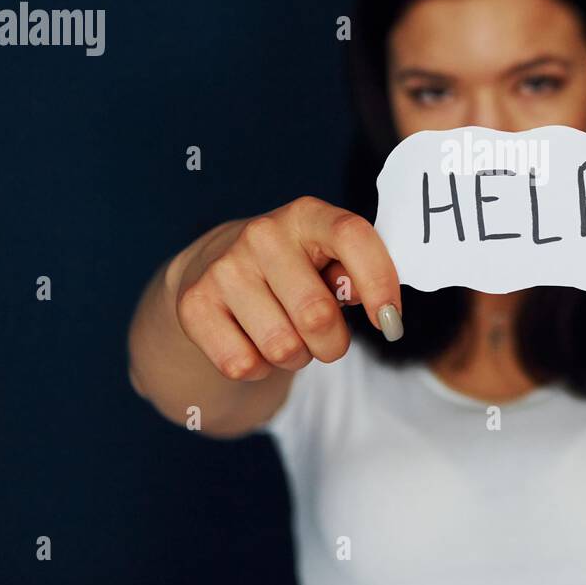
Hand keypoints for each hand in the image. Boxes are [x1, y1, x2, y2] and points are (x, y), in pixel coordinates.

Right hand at [173, 196, 402, 381]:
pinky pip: (243, 365)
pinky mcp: (194, 305)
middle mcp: (263, 234)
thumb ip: (359, 276)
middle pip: (316, 315)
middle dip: (333, 343)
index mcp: (307, 215)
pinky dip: (258, 369)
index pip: (353, 236)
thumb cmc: (295, 268)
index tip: (391, 323)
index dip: (380, 282)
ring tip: (287, 335)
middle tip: (326, 339)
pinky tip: (253, 342)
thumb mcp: (330, 258)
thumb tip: (381, 308)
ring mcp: (224, 268)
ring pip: (282, 347)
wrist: (215, 266)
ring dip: (296, 358)